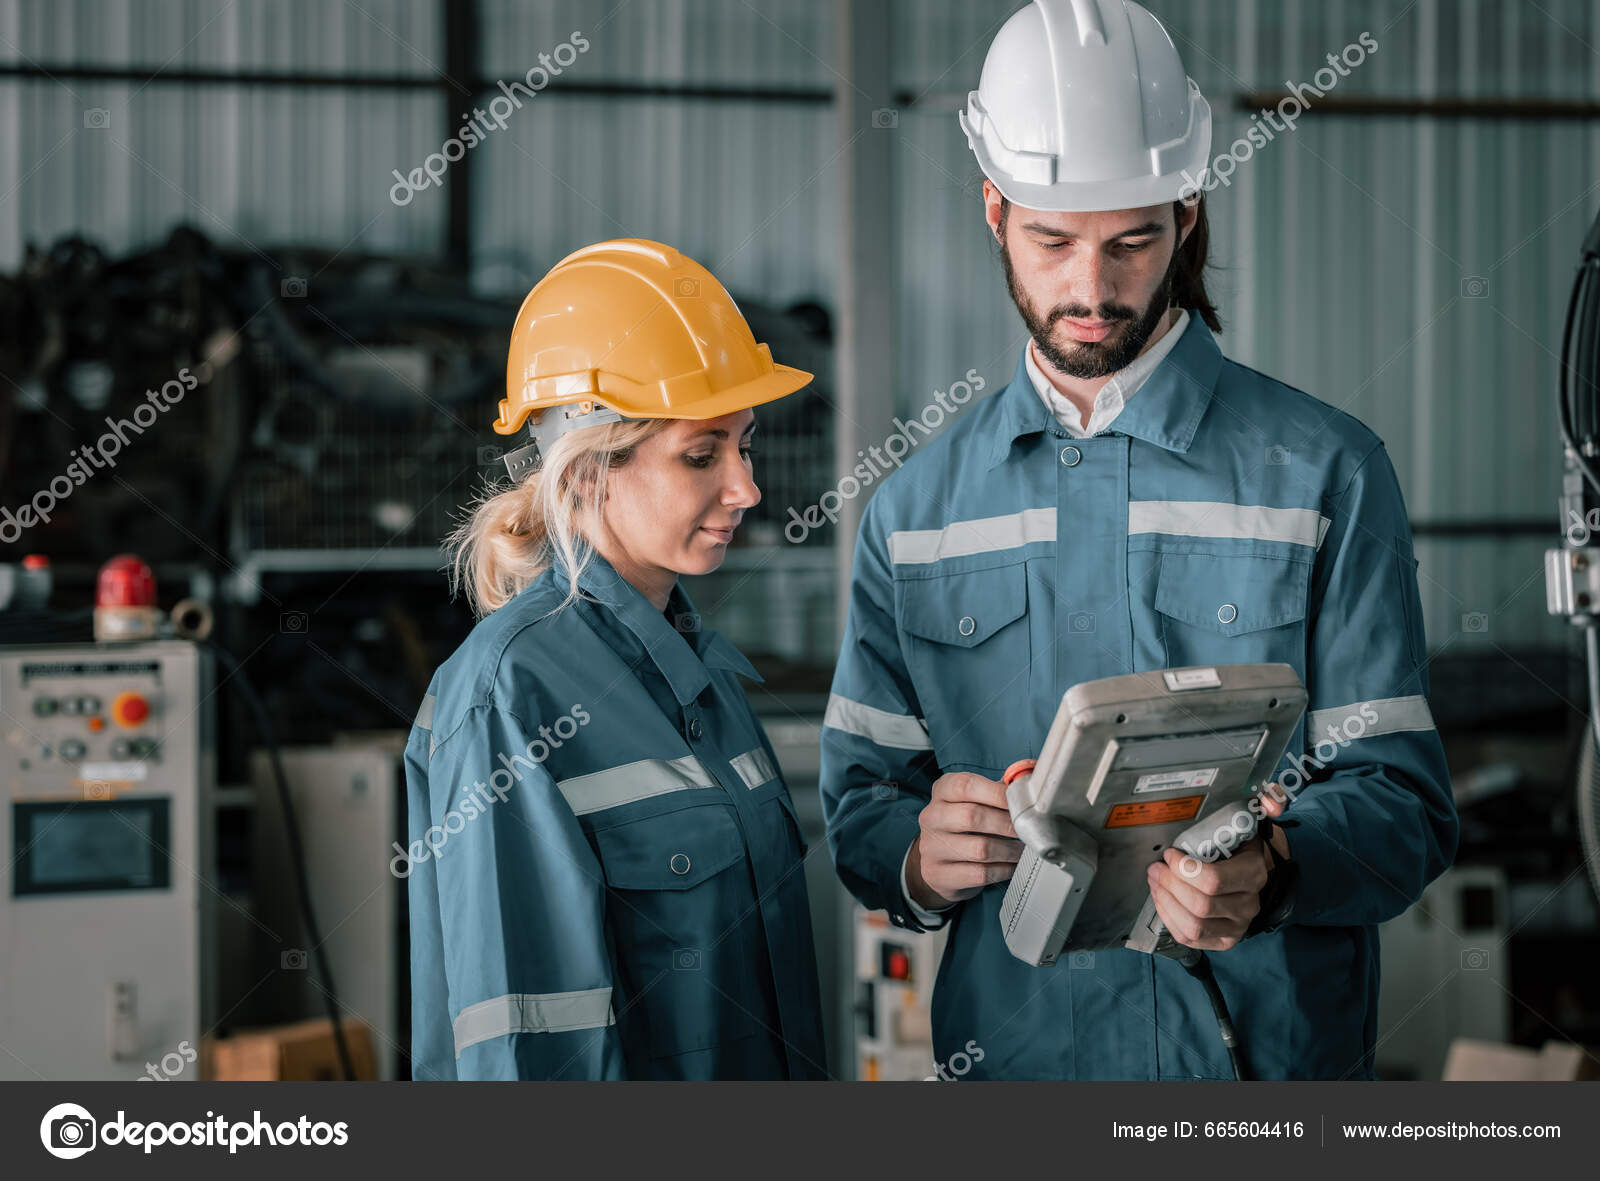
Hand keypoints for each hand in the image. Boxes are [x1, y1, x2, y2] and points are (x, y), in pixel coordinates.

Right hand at [906, 771, 1022, 910]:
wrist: (939, 863)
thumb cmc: (965, 826)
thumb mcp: (974, 801)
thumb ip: (998, 790)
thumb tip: (1028, 780)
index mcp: (942, 792)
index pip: (966, 786)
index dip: (997, 793)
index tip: (1020, 802)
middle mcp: (932, 817)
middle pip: (973, 816)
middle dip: (1008, 824)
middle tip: (1027, 830)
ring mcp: (932, 847)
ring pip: (980, 849)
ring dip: (1010, 850)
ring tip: (1023, 849)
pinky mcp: (938, 874)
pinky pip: (980, 874)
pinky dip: (1003, 870)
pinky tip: (1011, 865)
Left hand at [1146, 789, 1291, 950]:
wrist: (1252, 873)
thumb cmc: (1241, 846)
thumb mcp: (1252, 821)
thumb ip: (1265, 802)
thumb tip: (1273, 799)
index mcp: (1254, 873)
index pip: (1214, 881)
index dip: (1184, 869)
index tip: (1170, 854)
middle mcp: (1248, 904)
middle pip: (1200, 905)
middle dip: (1170, 884)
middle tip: (1156, 868)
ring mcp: (1237, 925)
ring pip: (1193, 925)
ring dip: (1166, 902)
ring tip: (1156, 882)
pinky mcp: (1223, 940)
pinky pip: (1190, 938)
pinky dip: (1169, 918)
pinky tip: (1163, 900)